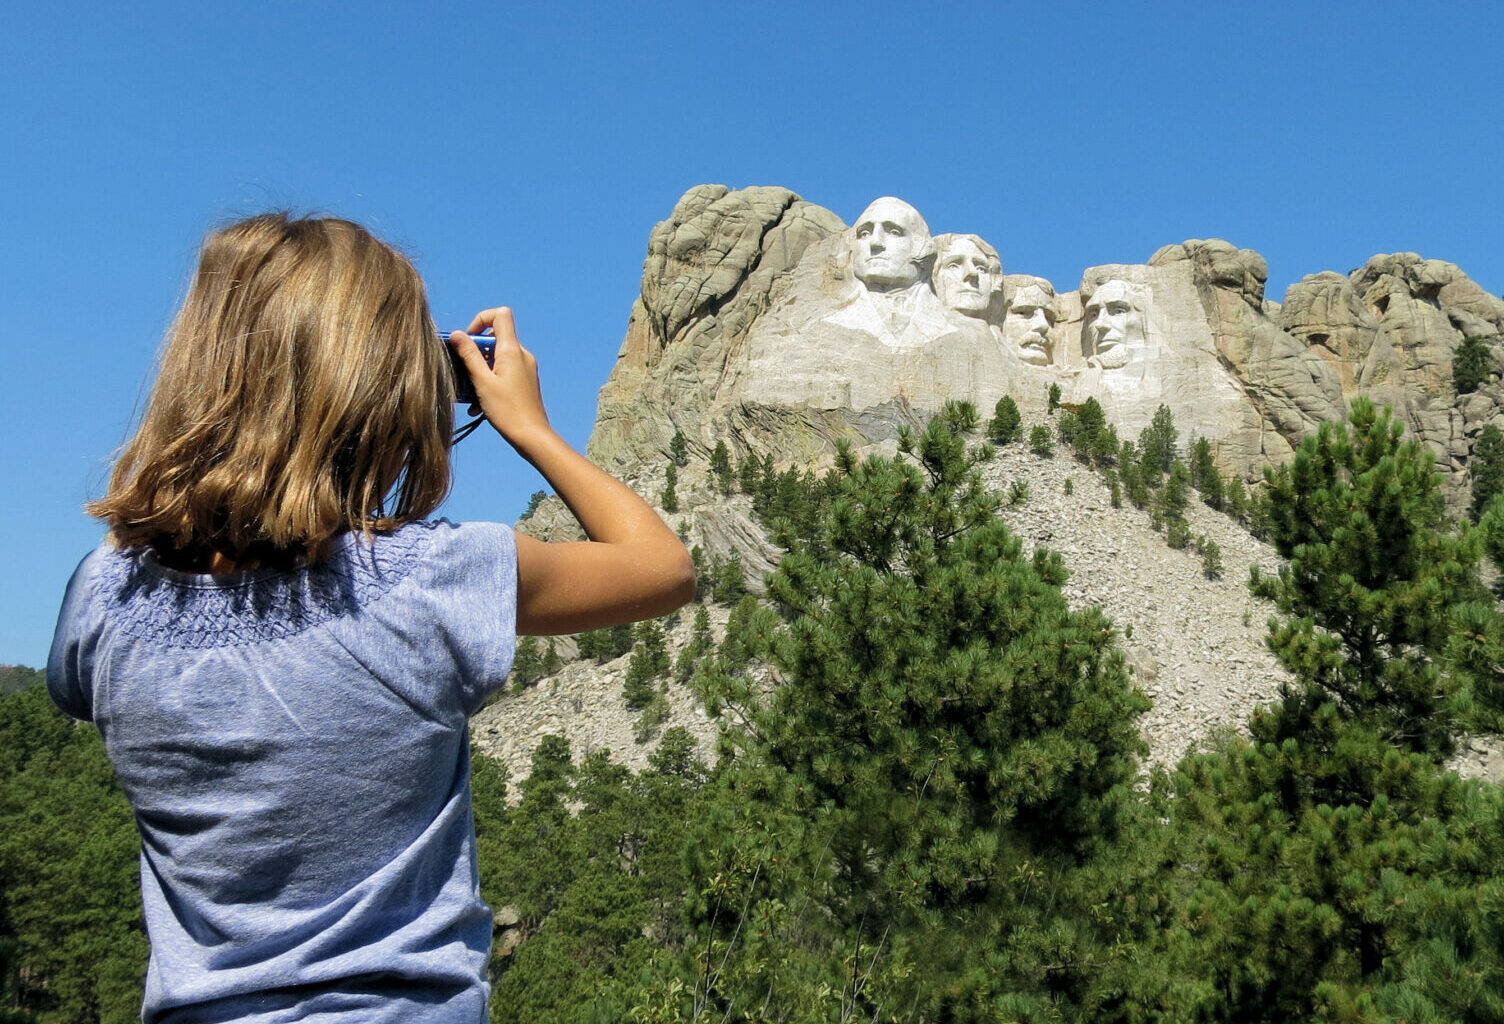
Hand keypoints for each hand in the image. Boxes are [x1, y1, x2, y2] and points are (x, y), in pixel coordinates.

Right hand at [447, 307, 551, 447]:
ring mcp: (525, 368)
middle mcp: (522, 355)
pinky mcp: (525, 381)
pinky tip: (479, 405)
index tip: (469, 340)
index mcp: (512, 350)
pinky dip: (490, 382)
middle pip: (495, 338)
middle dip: (476, 352)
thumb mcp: (482, 381)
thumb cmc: (507, 410)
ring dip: (480, 371)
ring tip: (471, 395)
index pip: (500, 315)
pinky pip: (504, 372)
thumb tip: (457, 334)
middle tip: (466, 372)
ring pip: (497, 358)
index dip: (481, 320)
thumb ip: (469, 355)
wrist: (532, 436)